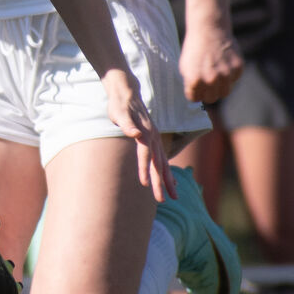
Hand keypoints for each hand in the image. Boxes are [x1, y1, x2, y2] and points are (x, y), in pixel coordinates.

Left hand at [103, 69, 172, 201]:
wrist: (127, 93)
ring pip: (163, 164)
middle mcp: (153, 138)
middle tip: (162, 200)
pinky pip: (162, 160)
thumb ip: (127, 124)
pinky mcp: (153, 141)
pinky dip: (167, 172)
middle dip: (160, 183)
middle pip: (158, 163)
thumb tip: (136, 134)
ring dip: (168, 181)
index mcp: (145, 133)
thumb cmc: (120, 104)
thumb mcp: (119, 112)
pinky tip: (170, 182)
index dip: (144, 169)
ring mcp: (155, 140)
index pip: (145, 154)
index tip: (144, 184)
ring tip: (174, 197)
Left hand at [179, 19, 243, 104]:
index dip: (194, 91)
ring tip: (215, 73)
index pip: (195, 99)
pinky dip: (230, 75)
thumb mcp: (185, 67)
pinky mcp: (238, 67)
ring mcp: (226, 74)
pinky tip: (224, 63)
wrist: (209, 29)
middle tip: (206, 80)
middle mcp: (211, 80)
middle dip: (207, 91)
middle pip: (211, 98)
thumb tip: (198, 97)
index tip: (195, 83)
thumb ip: (191, 85)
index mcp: (194, 81)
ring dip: (220, 86)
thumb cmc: (194, 49)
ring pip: (225, 93)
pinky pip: (234, 80)